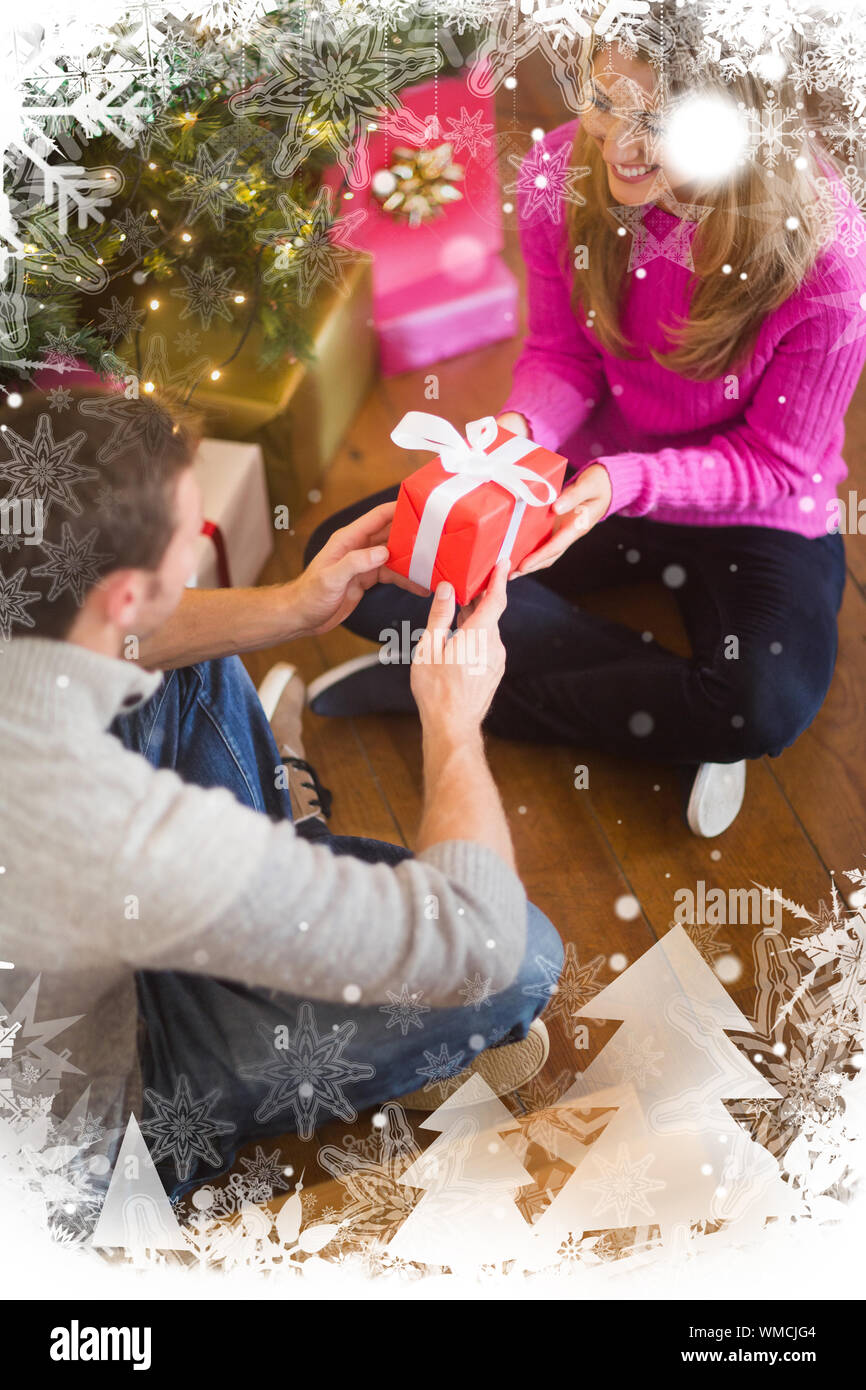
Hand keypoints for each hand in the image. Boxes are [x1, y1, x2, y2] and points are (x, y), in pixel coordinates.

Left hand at [289, 501, 422, 635]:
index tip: (421, 507)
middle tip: (437, 538)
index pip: (378, 517)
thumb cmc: (309, 595)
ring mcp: (364, 563)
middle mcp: (358, 547)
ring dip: (412, 559)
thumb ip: (356, 562)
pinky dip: (406, 578)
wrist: (301, 617)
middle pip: (391, 534)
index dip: (399, 509)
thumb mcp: (331, 578)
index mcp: (348, 540)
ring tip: (433, 564)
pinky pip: (391, 573)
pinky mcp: (367, 579)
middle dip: (413, 535)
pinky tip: (420, 585)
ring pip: (394, 555)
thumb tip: (383, 552)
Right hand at [411, 564, 508, 738]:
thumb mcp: (429, 649)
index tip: (503, 563)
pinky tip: (460, 637)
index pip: (495, 599)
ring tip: (456, 610)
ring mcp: (496, 660)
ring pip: (488, 630)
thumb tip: (446, 590)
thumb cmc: (437, 690)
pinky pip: (488, 644)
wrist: (452, 726)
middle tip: (466, 583)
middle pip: (490, 613)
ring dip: (475, 618)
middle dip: (479, 597)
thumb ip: (440, 616)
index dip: (499, 579)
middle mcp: (493, 645)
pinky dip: (476, 634)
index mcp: (478, 635)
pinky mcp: (494, 670)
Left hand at [514, 463, 611, 575]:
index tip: (523, 566)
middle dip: (531, 566)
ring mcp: (564, 532)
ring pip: (547, 552)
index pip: (556, 546)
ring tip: (510, 570)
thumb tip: (555, 508)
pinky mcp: (559, 527)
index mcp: (577, 526)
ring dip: (530, 562)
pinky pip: (545, 542)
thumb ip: (572, 496)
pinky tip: (518, 551)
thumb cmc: (597, 484)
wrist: (607, 485)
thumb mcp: (587, 486)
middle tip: (510, 574)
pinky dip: (532, 550)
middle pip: (549, 556)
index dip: (539, 557)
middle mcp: (570, 533)